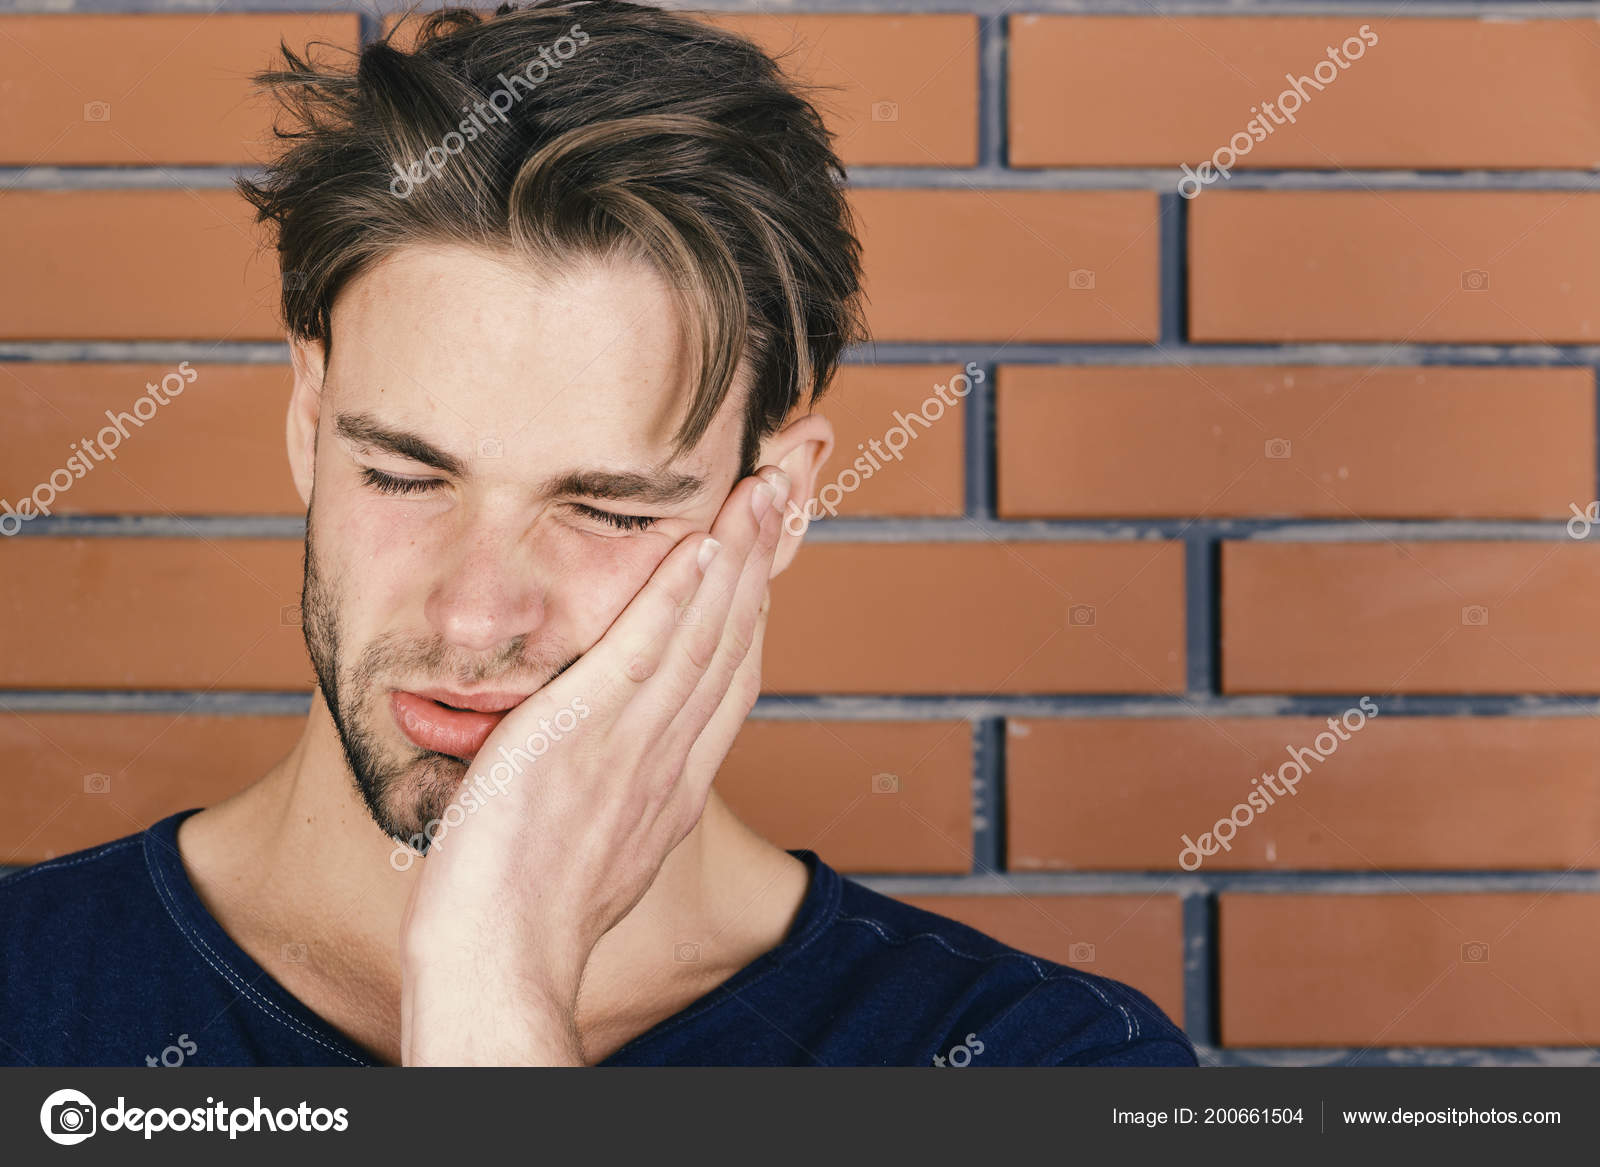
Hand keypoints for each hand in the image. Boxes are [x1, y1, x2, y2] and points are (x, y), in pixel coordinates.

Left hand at [397, 464, 789, 1064]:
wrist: (501, 961)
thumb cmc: (526, 919)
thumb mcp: (596, 851)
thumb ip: (612, 799)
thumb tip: (603, 774)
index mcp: (674, 785)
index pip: (730, 681)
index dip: (750, 612)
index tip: (759, 560)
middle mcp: (671, 758)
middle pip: (733, 643)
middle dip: (759, 564)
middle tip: (779, 495)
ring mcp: (632, 745)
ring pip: (702, 635)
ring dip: (734, 557)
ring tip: (757, 491)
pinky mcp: (580, 732)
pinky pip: (640, 652)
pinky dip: (676, 597)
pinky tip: (698, 545)